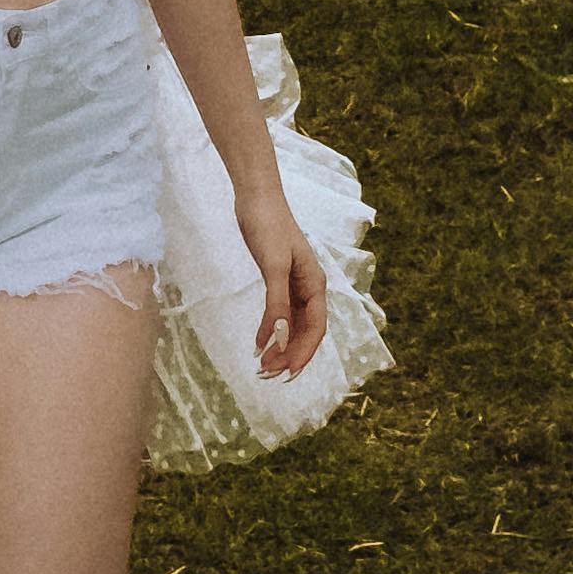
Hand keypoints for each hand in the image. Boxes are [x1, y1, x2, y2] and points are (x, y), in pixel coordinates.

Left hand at [246, 219, 328, 384]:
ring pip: (292, 326)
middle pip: (305, 332)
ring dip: (280, 346)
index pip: (316, 329)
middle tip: (267, 376)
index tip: (287, 374)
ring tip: (262, 366)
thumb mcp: (273, 266)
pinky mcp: (280, 280)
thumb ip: (277, 304)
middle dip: (289, 355)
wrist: (256, 198)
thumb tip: (279, 339)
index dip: (303, 354)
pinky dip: (271, 330)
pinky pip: (280, 314)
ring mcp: (295, 285)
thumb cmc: (268, 226)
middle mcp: (310, 288)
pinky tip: (258, 344)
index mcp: (316, 285)